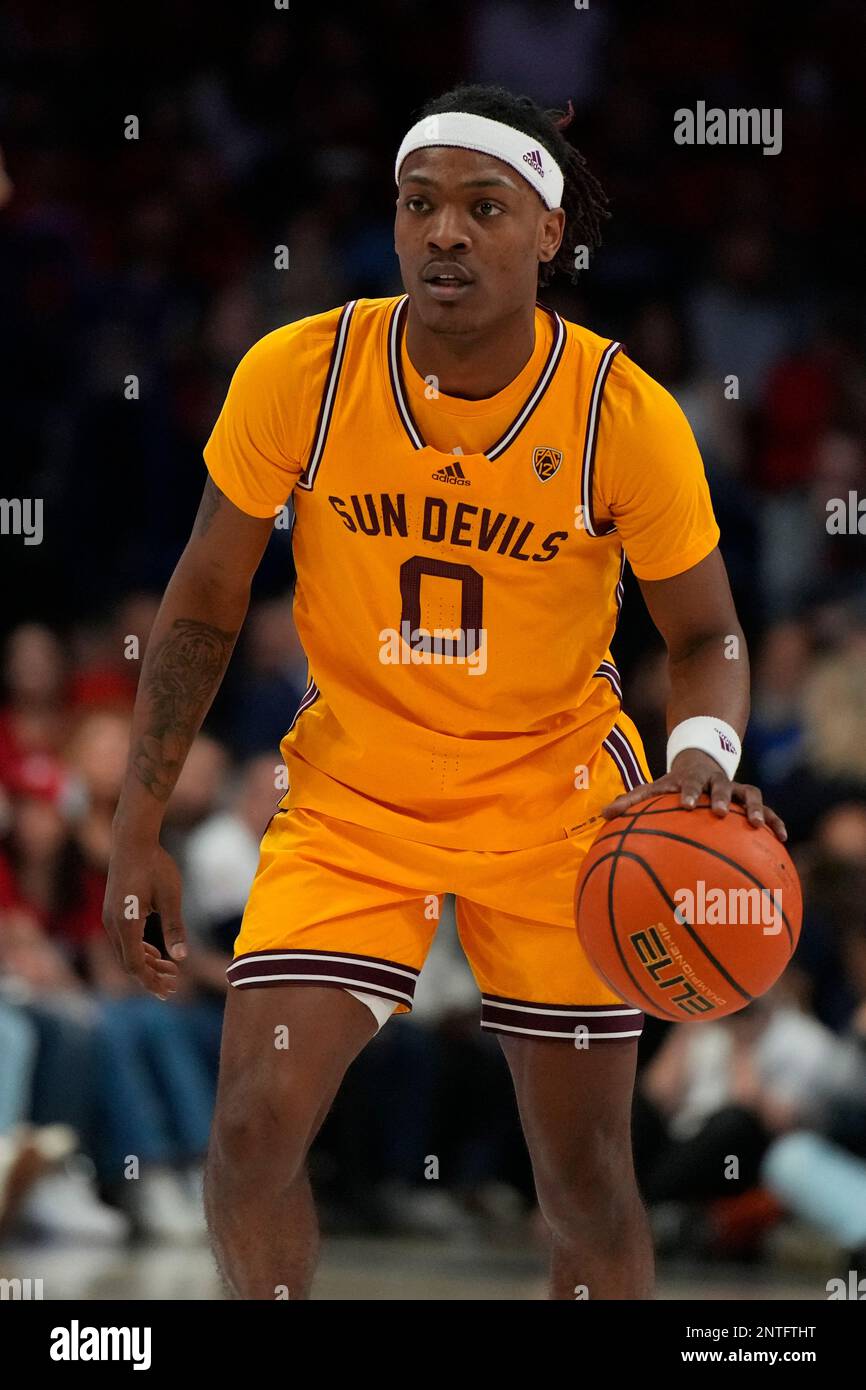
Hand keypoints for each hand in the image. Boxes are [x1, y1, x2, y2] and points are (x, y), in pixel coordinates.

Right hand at [102, 838, 187, 998]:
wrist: (133, 840)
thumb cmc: (155, 865)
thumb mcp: (171, 896)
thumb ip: (175, 928)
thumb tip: (183, 958)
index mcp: (126, 923)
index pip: (135, 965)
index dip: (151, 981)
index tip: (169, 991)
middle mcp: (112, 924)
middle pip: (129, 963)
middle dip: (151, 977)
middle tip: (173, 987)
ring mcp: (110, 917)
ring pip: (126, 952)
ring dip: (147, 964)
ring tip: (171, 972)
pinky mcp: (113, 911)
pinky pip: (124, 940)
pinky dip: (140, 951)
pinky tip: (157, 953)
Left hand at [601, 748, 787, 841]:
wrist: (702, 760)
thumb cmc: (673, 784)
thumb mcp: (652, 789)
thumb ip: (630, 802)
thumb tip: (602, 815)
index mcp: (689, 782)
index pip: (688, 785)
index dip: (688, 793)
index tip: (686, 805)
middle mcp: (714, 782)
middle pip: (719, 786)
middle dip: (720, 797)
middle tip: (719, 812)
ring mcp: (734, 790)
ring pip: (749, 794)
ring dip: (754, 808)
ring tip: (757, 825)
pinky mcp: (748, 800)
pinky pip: (766, 810)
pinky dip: (774, 821)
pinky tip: (782, 839)